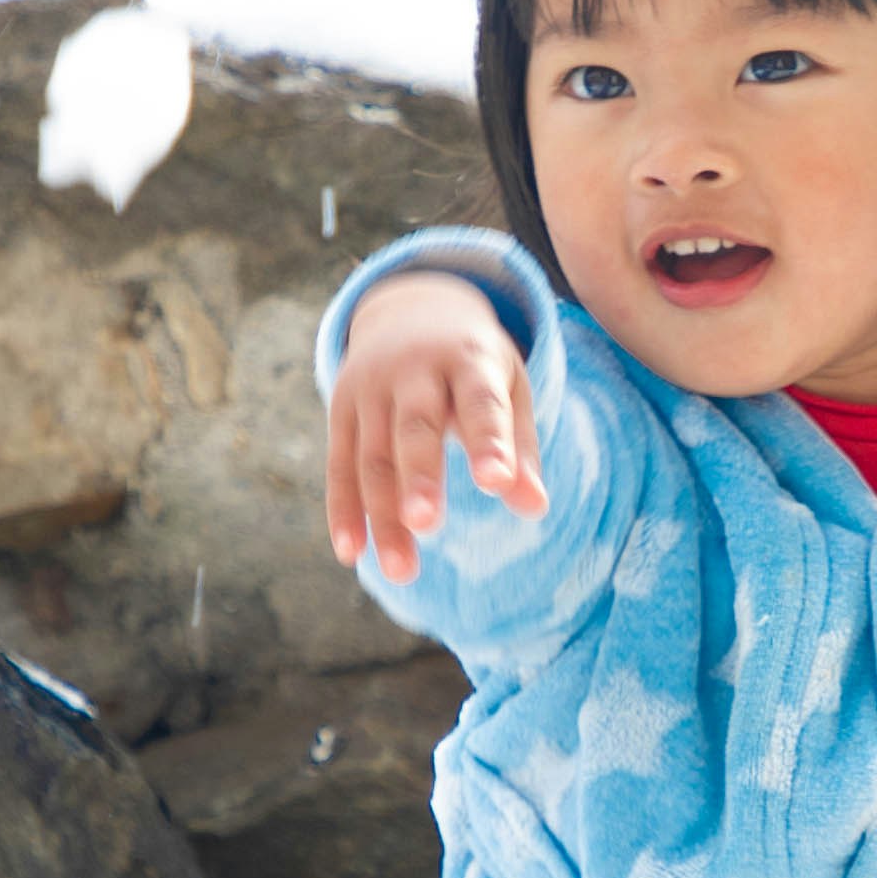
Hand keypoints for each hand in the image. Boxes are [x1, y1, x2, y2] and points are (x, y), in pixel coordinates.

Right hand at [326, 272, 544, 569]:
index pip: (480, 403)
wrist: (412, 307)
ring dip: (383, 515)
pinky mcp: (342, 408)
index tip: (496, 483)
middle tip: (428, 524)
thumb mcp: (509, 388)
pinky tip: (351, 552)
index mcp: (469, 358)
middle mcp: (414, 368)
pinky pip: (340, 463)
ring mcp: (371, 386)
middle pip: (415, 428)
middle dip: (420, 476)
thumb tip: (535, 509)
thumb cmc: (475, 363)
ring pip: (374, 457)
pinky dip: (344, 508)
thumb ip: (519, 449)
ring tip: (401, 570)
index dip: (488, 442)